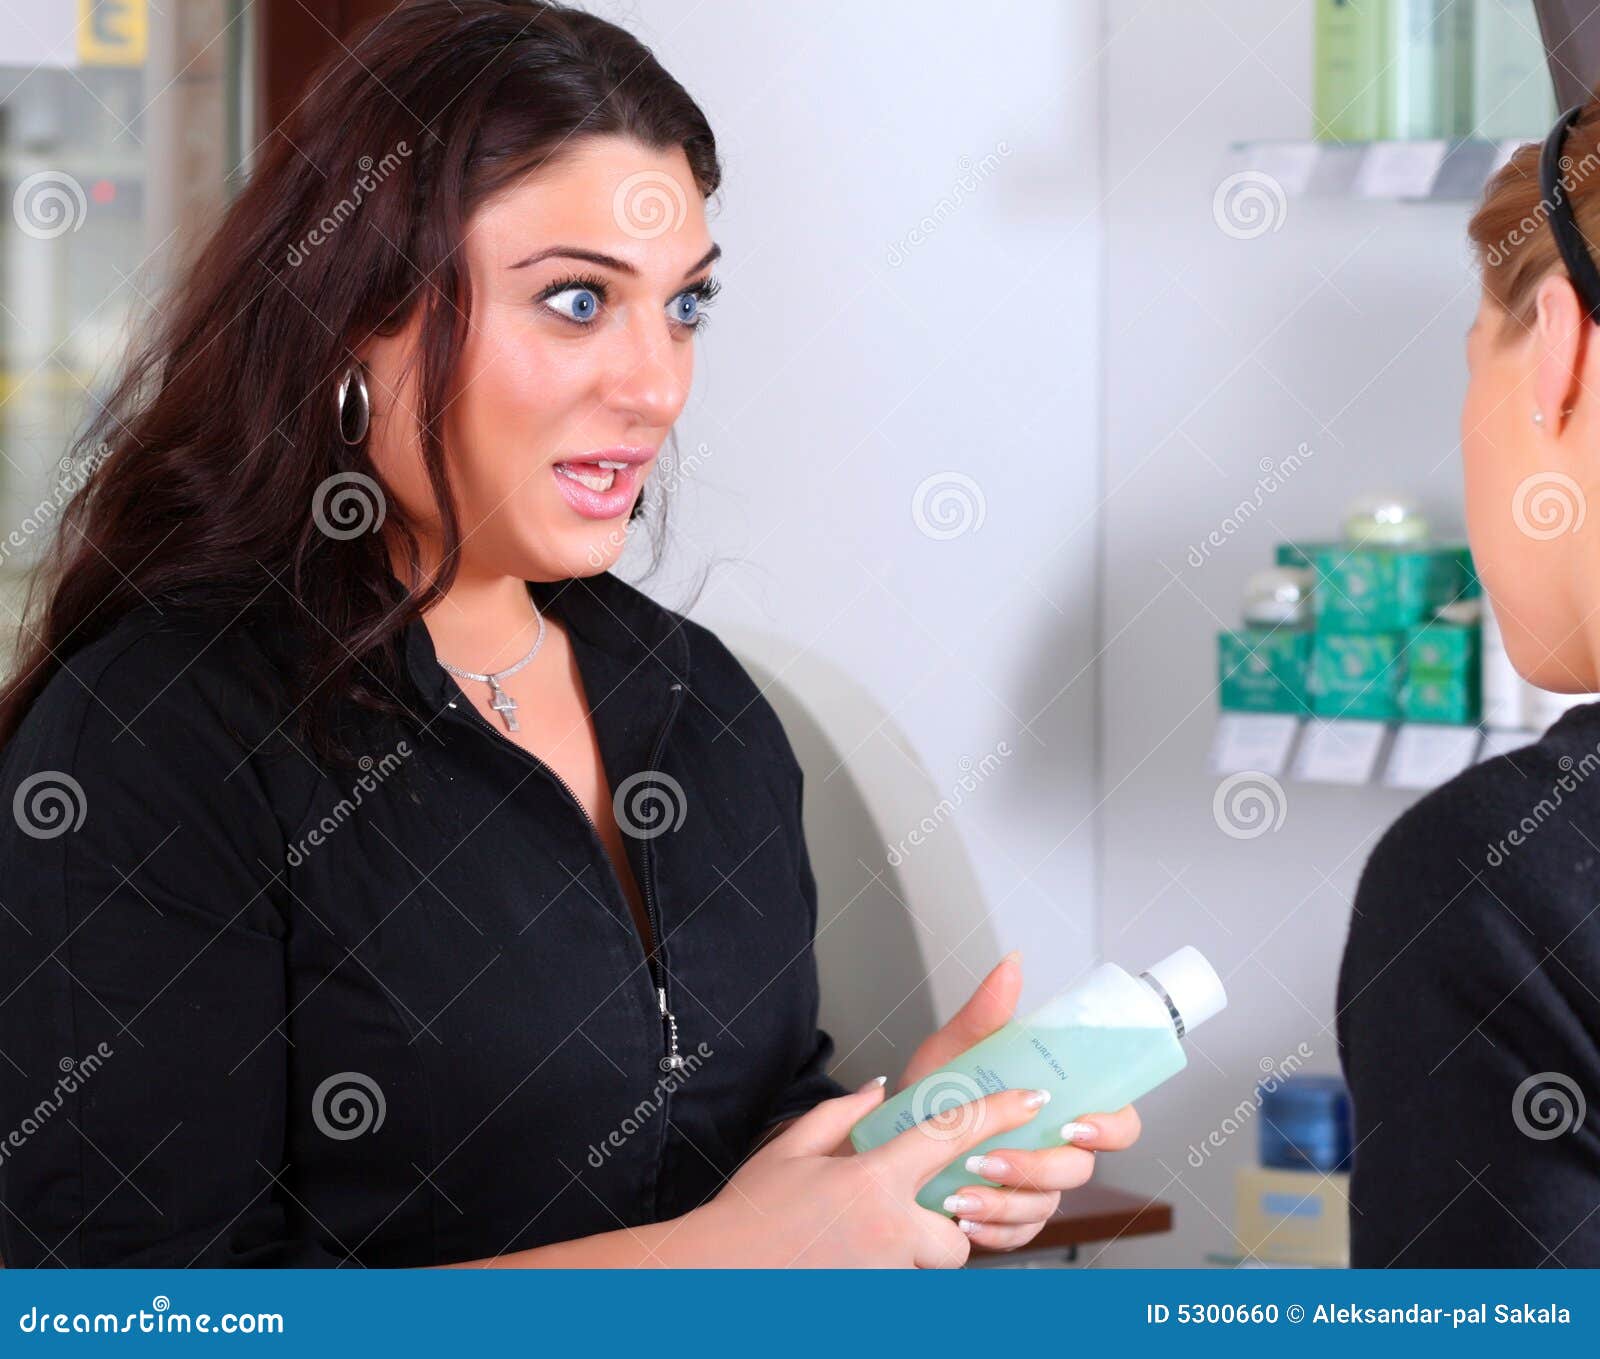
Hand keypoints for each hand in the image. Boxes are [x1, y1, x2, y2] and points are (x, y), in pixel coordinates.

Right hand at [678, 1076, 1051, 1266]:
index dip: (998, 1112)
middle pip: (958, 1230)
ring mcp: (883, 1276)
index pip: (952, 1135)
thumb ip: (842, 1114)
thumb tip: (879, 1091)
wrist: (715, 1279)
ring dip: (919, 1253)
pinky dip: (891, 1274)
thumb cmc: (747, 1215)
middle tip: (913, 1210)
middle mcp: (888, 1232)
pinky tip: (853, 1262)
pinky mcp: (874, 1303)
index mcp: (872, 1180)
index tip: (1032, 1099)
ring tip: (869, 1239)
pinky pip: (904, 1286)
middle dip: (950, 1223)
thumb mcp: (791, 1148)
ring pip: (934, 1266)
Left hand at [892, 951, 1142, 1252]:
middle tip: (993, 1158)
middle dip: (1039, 1168)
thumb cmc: (931, 1093)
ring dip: (1006, 1201)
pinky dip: (990, 1230)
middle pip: (1081, 1170)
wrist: (885, 1139)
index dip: (1111, 1126)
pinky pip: (1016, 1236)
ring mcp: (1035, 1187)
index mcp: (1056, 1104)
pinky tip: (963, 1217)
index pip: (1117, 1118)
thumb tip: (1011, 964)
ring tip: (962, 1190)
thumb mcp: (954, 1049)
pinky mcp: (1009, 1220)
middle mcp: (1054, 1148)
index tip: (1076, 1123)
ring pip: (1046, 1206)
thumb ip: (986, 1013)